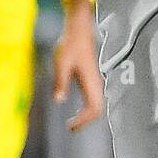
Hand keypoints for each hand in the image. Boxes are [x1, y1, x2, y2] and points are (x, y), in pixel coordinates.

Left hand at [53, 0, 102, 132]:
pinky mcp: (92, 79)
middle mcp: (96, 83)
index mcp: (91, 81)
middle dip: (86, 121)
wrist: (79, 29)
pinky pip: (94, 99)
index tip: (70, 126)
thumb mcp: (61, 63)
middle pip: (98, 110)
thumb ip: (61, 82)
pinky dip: (87, 109)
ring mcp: (96, 81)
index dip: (83, 120)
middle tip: (71, 128)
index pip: (93, 109)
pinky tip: (77, 110)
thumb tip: (59, 101)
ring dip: (87, 116)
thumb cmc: (70, 44)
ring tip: (73, 123)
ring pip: (97, 105)